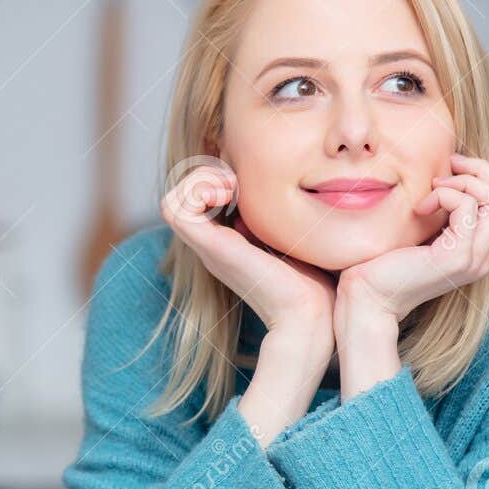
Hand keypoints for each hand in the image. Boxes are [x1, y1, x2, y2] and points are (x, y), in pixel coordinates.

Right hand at [160, 161, 337, 343]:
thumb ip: (285, 219)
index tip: (246, 182)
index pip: (198, 199)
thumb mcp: (296, 237)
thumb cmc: (316, 281)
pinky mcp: (212, 248)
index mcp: (229, 241)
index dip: (216, 178)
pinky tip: (229, 195)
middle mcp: (214, 244)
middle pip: (180, 198)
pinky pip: (176, 210)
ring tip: (231, 188)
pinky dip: (198, 191)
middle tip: (237, 183)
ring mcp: (209, 247)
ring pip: (172, 202)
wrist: (310, 312)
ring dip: (200, 182)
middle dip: (206, 175)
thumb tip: (293, 188)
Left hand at [335, 152, 488, 324]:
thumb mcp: (424, 230)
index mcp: (480, 250)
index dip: (485, 176)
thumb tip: (452, 171)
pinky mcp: (457, 257)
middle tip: (447, 168)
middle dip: (481, 171)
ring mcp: (475, 259)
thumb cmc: (385, 262)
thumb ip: (445, 211)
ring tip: (432, 190)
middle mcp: (484, 257)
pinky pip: (467, 206)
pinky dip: (444, 195)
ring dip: (464, 182)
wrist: (367, 298)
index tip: (451, 167)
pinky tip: (419, 209)